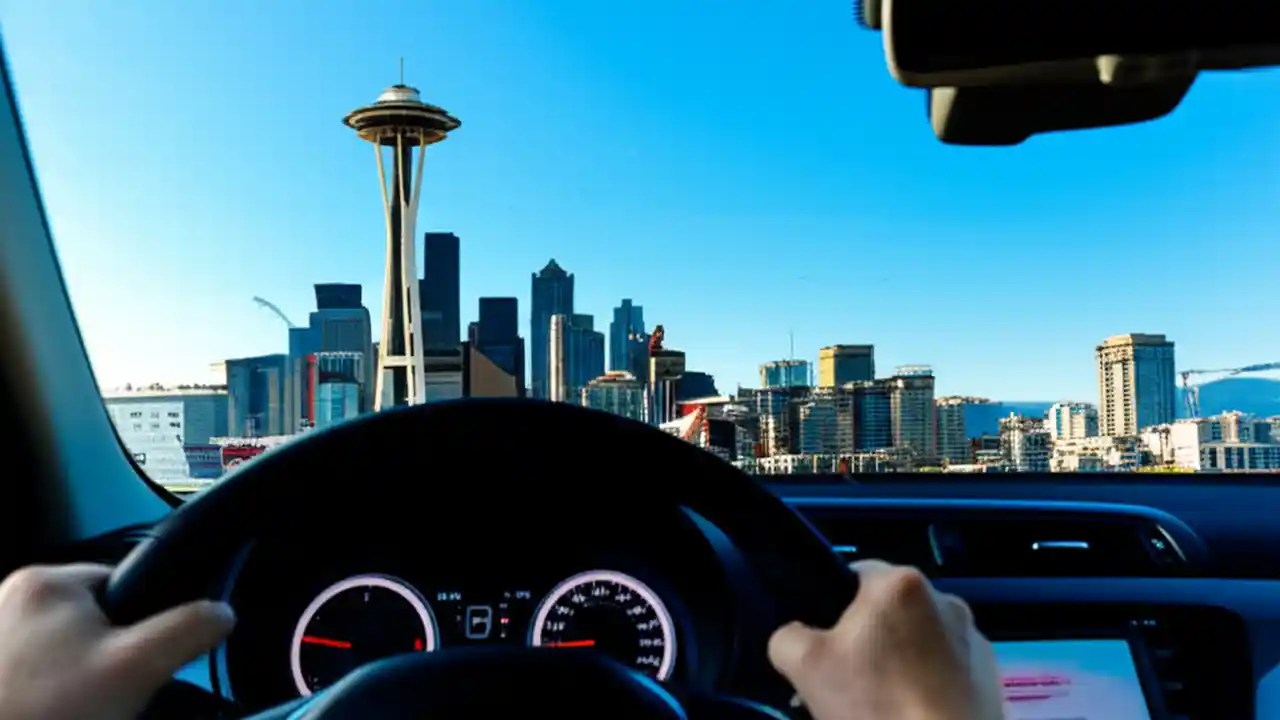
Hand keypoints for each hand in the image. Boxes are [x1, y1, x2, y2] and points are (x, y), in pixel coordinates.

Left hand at [0, 563, 235, 719]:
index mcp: (45, 580)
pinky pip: (33, 664)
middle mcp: (9, 594)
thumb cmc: (51, 710)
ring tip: (74, 701)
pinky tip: (50, 707)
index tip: (132, 659)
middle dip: (104, 650)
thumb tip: (222, 613)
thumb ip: (187, 630)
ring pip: (62, 643)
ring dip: (75, 668)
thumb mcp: (137, 668)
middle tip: (103, 688)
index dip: (140, 622)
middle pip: (90, 616)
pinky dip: (47, 683)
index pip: (119, 584)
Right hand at [768, 560, 1002, 719]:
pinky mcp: (991, 677)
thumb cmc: (874, 704)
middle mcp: (946, 600)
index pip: (854, 574)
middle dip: (868, 641)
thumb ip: (788, 636)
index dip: (831, 608)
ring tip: (882, 705)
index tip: (825, 647)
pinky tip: (911, 713)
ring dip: (899, 663)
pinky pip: (945, 671)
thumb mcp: (802, 665)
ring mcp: (974, 639)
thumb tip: (796, 637)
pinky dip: (928, 686)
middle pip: (889, 612)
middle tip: (847, 682)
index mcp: (901, 582)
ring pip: (918, 642)